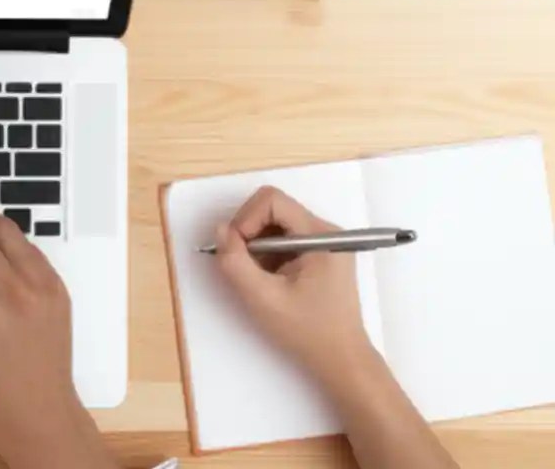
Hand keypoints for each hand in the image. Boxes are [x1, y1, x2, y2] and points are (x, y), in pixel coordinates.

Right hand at [214, 186, 376, 381]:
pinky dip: (267, 255)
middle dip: (249, 232)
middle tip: (243, 265)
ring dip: (257, 246)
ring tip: (258, 277)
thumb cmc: (306, 331)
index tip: (236, 249)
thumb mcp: (262, 298)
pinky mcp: (319, 256)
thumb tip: (220, 231)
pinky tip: (270, 281)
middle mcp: (325, 231)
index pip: (272, 201)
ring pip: (276, 225)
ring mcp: (324, 243)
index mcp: (320, 235)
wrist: (341, 360)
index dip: (246, 219)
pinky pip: (284, 240)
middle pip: (273, 209)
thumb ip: (236, 262)